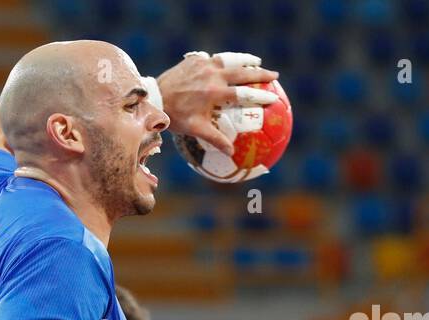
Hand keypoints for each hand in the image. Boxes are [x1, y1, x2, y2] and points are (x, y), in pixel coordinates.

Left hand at [155, 51, 277, 155]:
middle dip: (260, 73)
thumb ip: (215, 139)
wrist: (154, 98)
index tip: (273, 98)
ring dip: (245, 60)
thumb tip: (231, 152)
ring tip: (256, 61)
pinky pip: (213, 58)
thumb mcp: (196, 129)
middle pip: (243, 71)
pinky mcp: (194, 60)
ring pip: (230, 59)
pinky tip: (228, 62)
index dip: (260, 96)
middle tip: (274, 75)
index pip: (244, 94)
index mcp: (215, 92)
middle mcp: (212, 75)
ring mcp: (203, 64)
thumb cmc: (176, 117)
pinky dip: (223, 60)